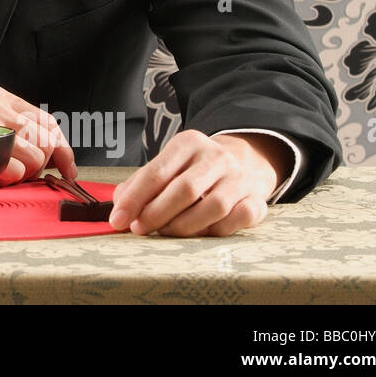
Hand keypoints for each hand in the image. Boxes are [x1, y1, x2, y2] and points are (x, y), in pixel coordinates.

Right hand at [0, 85, 76, 184]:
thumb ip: (11, 129)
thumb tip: (51, 153)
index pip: (46, 120)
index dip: (61, 146)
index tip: (67, 167)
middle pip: (47, 138)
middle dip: (43, 162)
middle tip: (26, 172)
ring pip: (36, 155)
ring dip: (25, 172)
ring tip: (2, 171)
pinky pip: (17, 168)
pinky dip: (10, 178)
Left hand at [108, 130, 280, 236]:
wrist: (243, 163)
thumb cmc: (193, 170)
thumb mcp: (167, 165)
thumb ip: (140, 184)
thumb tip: (120, 206)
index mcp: (188, 143)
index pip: (157, 172)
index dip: (135, 199)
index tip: (118, 219)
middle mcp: (216, 157)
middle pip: (184, 190)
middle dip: (156, 214)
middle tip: (139, 229)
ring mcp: (239, 178)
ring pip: (212, 207)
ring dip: (183, 226)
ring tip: (165, 231)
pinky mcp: (256, 200)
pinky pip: (235, 221)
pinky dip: (214, 231)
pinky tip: (198, 233)